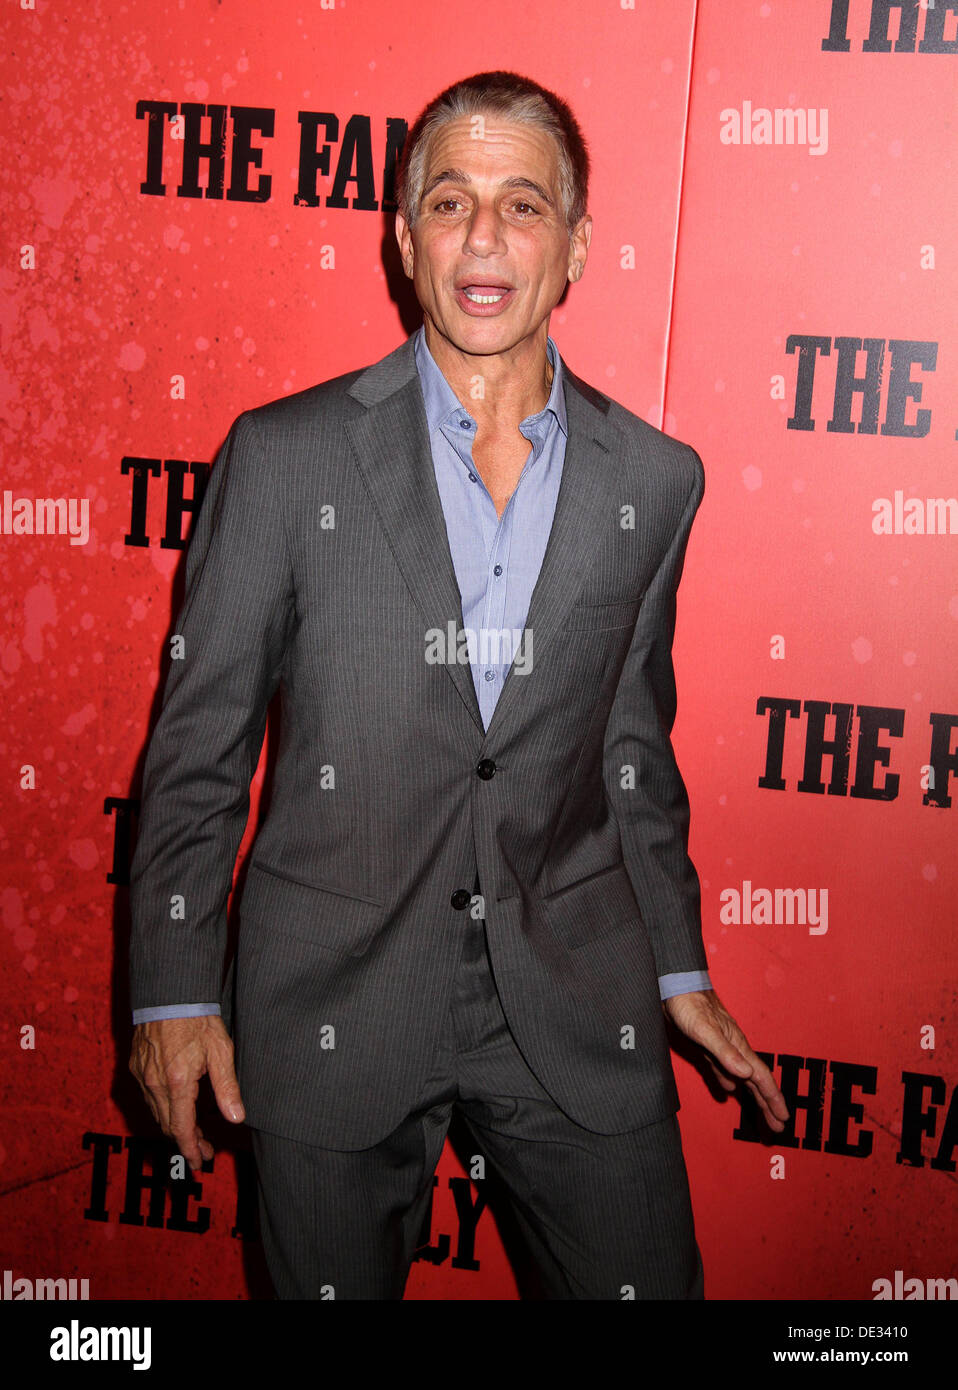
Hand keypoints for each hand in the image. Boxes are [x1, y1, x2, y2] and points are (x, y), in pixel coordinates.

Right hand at [129, 1015, 245, 1169]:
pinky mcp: (136, 1066)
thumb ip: (227, 1087)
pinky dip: (163, 1108)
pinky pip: (149, 1097)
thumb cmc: (197, 1018)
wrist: (169, 992)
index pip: (181, 1129)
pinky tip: (177, 1107)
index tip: (200, 1163)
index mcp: (177, 1082)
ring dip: (174, 1125)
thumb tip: (236, 1117)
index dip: (191, 1150)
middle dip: (187, 1141)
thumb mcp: (220, 1050)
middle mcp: (154, 1083)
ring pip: (157, 1113)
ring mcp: (142, 1075)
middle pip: (168, 1125)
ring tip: (195, 1132)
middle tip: (205, 1150)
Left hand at [662, 989, 788, 1132]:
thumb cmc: (689, 1005)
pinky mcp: (706, 1045)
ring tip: (762, 1113)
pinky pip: (723, 1069)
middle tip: (778, 1127)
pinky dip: (729, 1082)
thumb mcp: (705, 1030)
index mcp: (737, 1046)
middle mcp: (733, 1048)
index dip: (773, 1098)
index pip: (761, 1077)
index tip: (783, 1118)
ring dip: (753, 1096)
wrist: (675, 984)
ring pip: (742, 1077)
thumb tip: (746, 1075)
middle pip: (756, 1081)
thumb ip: (724, 1052)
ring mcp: (721, 1047)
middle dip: (768, 1104)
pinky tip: (729, 1089)